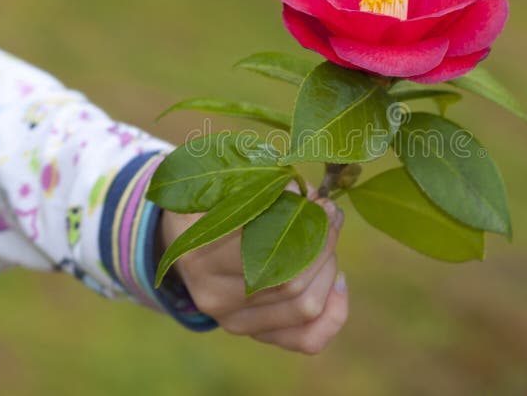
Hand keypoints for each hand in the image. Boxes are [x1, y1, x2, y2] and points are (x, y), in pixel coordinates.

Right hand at [159, 185, 347, 354]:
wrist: (187, 244)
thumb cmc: (214, 205)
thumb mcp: (225, 188)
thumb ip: (260, 187)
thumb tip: (302, 193)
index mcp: (201, 255)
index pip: (263, 245)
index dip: (301, 220)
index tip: (317, 199)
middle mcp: (215, 296)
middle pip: (291, 278)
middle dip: (323, 241)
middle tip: (331, 213)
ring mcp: (235, 322)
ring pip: (305, 306)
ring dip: (330, 266)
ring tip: (330, 236)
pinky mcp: (257, 335)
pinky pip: (308, 339)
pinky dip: (334, 313)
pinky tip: (339, 281)